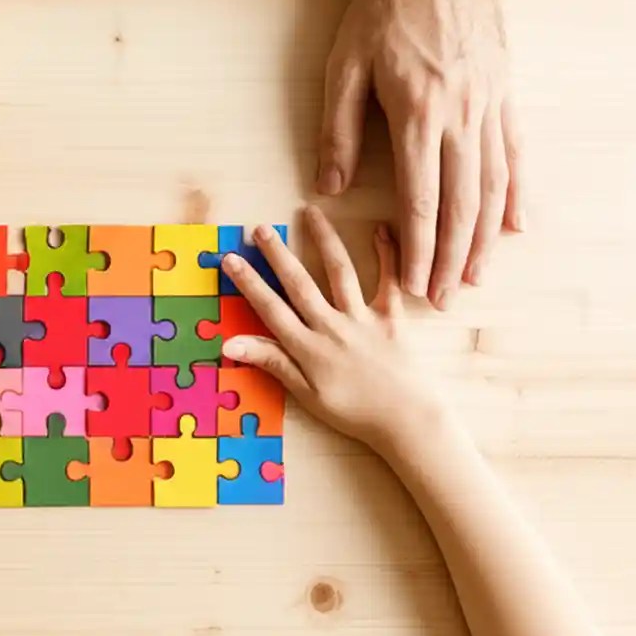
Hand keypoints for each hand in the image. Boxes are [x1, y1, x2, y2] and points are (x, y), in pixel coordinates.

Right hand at [220, 206, 450, 456]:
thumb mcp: (306, 395)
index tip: (231, 259)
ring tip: (311, 214)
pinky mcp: (392, 317)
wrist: (407, 421)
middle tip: (261, 229)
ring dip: (324, 240)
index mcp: (308, 348)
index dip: (249, 283)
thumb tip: (229, 345)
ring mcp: (362, 319)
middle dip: (278, 254)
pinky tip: (381, 230)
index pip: (270, 309)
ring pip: (339, 272)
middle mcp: (331, 326)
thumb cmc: (354, 413)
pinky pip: (388, 281)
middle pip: (299, 283)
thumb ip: (271, 363)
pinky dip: (386, 254)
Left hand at [318, 0, 522, 309]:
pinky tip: (515, 224)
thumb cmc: (384, 10)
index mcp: (417, 115)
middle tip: (443, 297)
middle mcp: (461, 116)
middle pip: (461, 203)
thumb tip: (329, 188)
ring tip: (476, 275)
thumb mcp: (344, 67)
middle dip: (450, 257)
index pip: (420, 200)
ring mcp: (489, 105)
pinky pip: (515, 152)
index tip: (413, 286)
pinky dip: (516, 192)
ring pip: (493, 184)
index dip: (418, 249)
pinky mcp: (505, 92)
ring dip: (484, 237)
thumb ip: (338, 131)